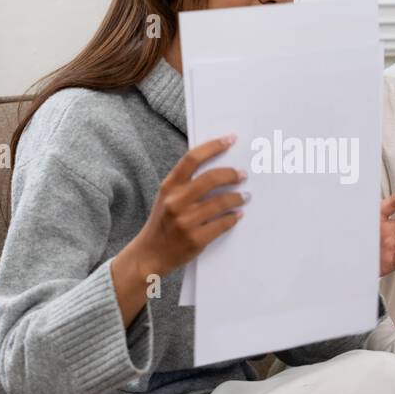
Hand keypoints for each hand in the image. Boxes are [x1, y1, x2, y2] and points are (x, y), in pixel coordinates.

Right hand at [124, 134, 247, 278]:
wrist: (150, 254)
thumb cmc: (162, 222)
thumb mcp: (167, 197)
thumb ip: (186, 183)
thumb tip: (218, 167)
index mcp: (169, 186)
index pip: (192, 158)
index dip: (214, 146)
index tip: (230, 139)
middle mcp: (176, 201)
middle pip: (211, 178)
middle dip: (232, 174)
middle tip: (243, 175)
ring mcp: (186, 221)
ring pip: (221, 202)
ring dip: (238, 198)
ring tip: (245, 197)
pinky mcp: (196, 239)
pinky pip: (223, 223)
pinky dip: (234, 217)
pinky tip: (238, 214)